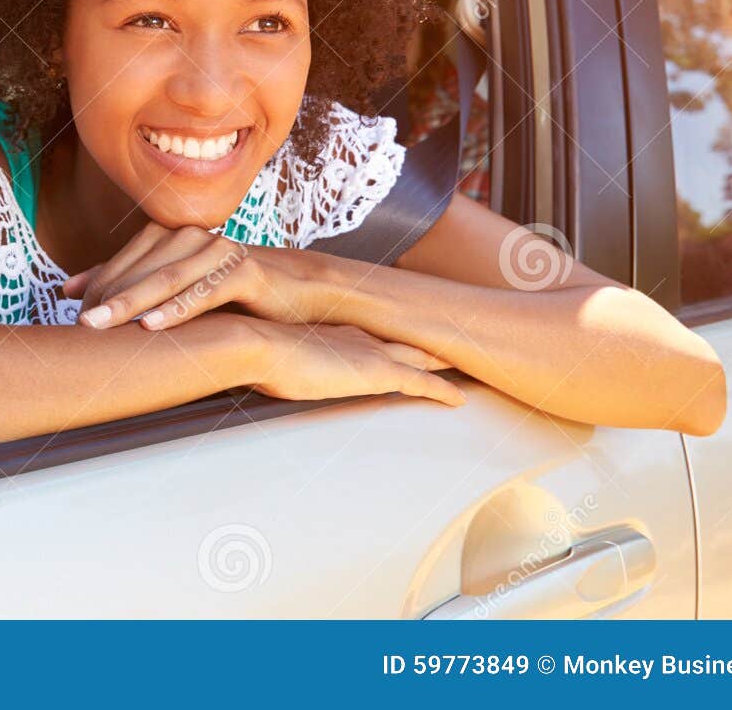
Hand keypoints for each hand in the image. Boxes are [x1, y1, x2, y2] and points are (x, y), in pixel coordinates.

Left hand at [63, 222, 305, 329]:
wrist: (296, 293)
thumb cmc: (229, 295)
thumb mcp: (173, 290)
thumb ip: (125, 284)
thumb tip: (67, 290)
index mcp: (172, 237)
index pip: (123, 261)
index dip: (97, 287)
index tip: (71, 315)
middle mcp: (193, 237)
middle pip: (140, 269)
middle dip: (107, 297)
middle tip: (79, 324)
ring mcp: (220, 252)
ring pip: (168, 278)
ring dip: (133, 302)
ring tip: (103, 325)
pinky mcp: (247, 273)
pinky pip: (206, 291)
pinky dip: (178, 308)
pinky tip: (153, 326)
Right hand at [248, 317, 465, 406]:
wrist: (260, 343)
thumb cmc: (259, 349)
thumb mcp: (278, 353)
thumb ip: (289, 359)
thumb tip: (274, 369)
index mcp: (342, 330)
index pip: (383, 334)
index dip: (403, 336)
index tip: (418, 335)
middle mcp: (364, 336)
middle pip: (411, 340)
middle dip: (436, 342)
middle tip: (462, 341)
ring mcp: (373, 352)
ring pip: (424, 357)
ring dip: (447, 361)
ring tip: (472, 363)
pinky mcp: (378, 373)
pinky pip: (422, 384)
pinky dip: (443, 391)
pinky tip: (460, 400)